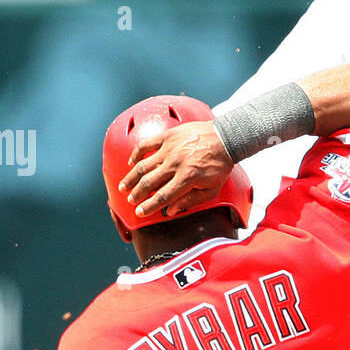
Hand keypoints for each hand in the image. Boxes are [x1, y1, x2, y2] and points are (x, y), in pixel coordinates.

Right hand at [118, 121, 232, 218]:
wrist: (226, 138)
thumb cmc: (220, 165)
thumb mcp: (211, 189)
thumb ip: (191, 201)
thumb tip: (171, 210)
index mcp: (187, 178)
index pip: (162, 196)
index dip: (148, 207)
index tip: (139, 213)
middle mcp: (175, 164)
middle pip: (149, 182)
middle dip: (137, 194)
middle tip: (130, 201)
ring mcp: (170, 149)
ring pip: (143, 165)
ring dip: (131, 178)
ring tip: (124, 187)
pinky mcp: (167, 136)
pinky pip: (146, 145)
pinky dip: (136, 154)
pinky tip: (131, 163)